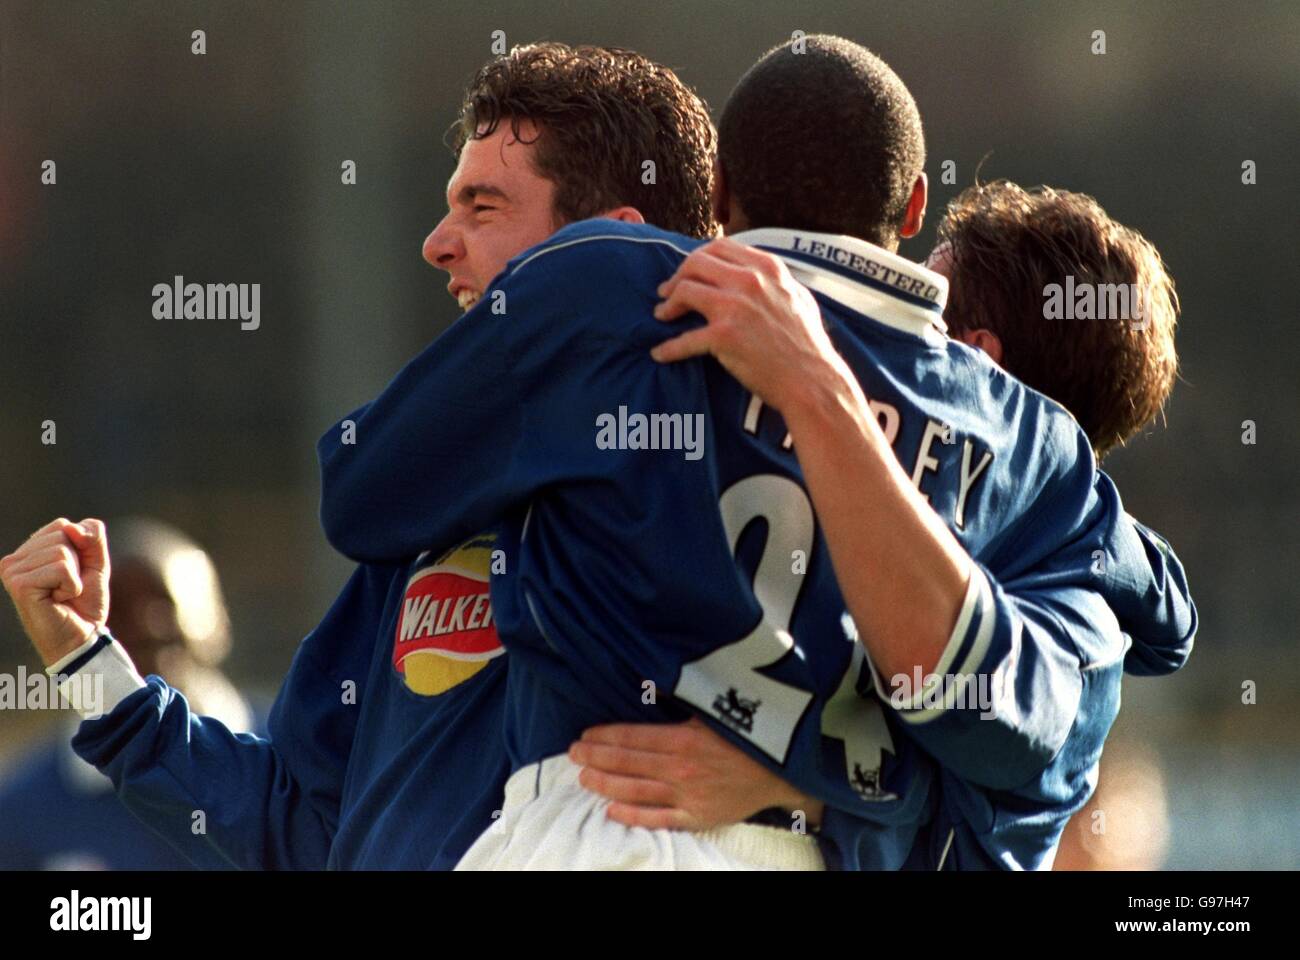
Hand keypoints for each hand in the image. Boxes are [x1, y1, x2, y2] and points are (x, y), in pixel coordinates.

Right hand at [0, 518, 109, 666]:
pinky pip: (61, 568)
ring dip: (73, 577)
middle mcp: (15, 559)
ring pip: (62, 551)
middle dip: (77, 563)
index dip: (81, 550)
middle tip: (67, 588)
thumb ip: (92, 536)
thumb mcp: (96, 562)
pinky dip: (71, 585)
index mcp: (29, 550)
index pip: (63, 526)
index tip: (73, 574)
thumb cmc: (85, 603)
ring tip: (61, 595)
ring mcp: (13, 571)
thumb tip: (71, 528)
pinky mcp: (19, 584)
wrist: (83, 637)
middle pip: (62, 535)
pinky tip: (58, 600)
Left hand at [569, 716, 822, 830]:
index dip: (605, 737)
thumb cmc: (748, 735)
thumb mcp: (715, 710)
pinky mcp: (696, 817)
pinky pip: (657, 819)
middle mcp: (681, 769)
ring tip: (584, 777)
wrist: (782, 771)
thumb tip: (653, 684)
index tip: (584, 736)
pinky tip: (611, 809)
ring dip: (605, 784)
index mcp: (685, 739)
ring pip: (635, 791)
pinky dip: (632, 815)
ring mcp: (688, 796)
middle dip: (596, 758)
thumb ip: (683, 702)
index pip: (633, 738)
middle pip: (628, 764)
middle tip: (572, 755)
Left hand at [652, 237, 849, 413]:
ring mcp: (735, 307)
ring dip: (668, 304)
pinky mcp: (724, 336)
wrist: (812, 380)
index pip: (720, 247)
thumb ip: (775, 280)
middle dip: (677, 276)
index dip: (697, 259)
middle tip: (667, 293)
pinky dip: (668, 348)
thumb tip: (755, 272)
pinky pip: (684, 339)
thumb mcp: (798, 297)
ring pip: (685, 290)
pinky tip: (660, 354)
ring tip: (663, 315)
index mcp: (767, 268)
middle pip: (696, 263)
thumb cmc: (808, 344)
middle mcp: (750, 281)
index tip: (689, 273)